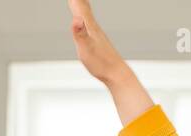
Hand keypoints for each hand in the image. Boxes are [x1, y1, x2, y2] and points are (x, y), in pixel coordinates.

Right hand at [67, 1, 154, 124]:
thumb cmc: (101, 63)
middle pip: (84, 9)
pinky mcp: (98, 43)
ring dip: (83, 7)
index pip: (80, 7)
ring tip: (80, 2)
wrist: (116, 74)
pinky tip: (86, 25)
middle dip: (78, 1)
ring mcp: (96, 35)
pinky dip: (86, 21)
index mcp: (89, 27)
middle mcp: (94, 28)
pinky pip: (89, 27)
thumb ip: (80, 33)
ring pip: (88, 17)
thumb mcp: (86, 48)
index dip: (74, 0)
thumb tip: (76, 19)